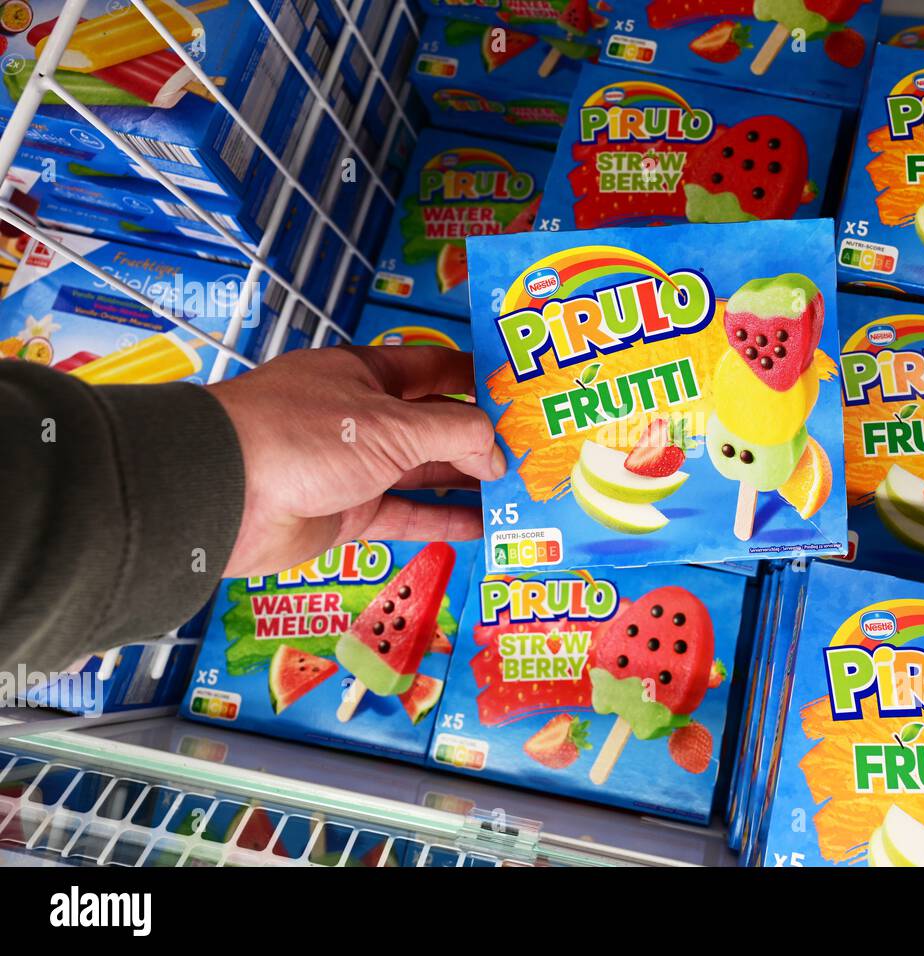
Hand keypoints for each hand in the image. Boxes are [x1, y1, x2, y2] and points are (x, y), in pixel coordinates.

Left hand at [210, 346, 502, 577]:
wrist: (225, 493)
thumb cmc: (302, 435)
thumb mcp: (390, 426)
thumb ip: (455, 435)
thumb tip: (498, 453)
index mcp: (368, 374)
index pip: (437, 369)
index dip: (479, 379)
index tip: (523, 392)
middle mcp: (364, 415)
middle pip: (435, 424)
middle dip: (481, 437)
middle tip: (533, 451)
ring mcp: (354, 465)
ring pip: (423, 471)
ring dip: (468, 481)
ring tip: (518, 491)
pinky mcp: (347, 511)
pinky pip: (405, 513)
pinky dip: (441, 518)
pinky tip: (481, 525)